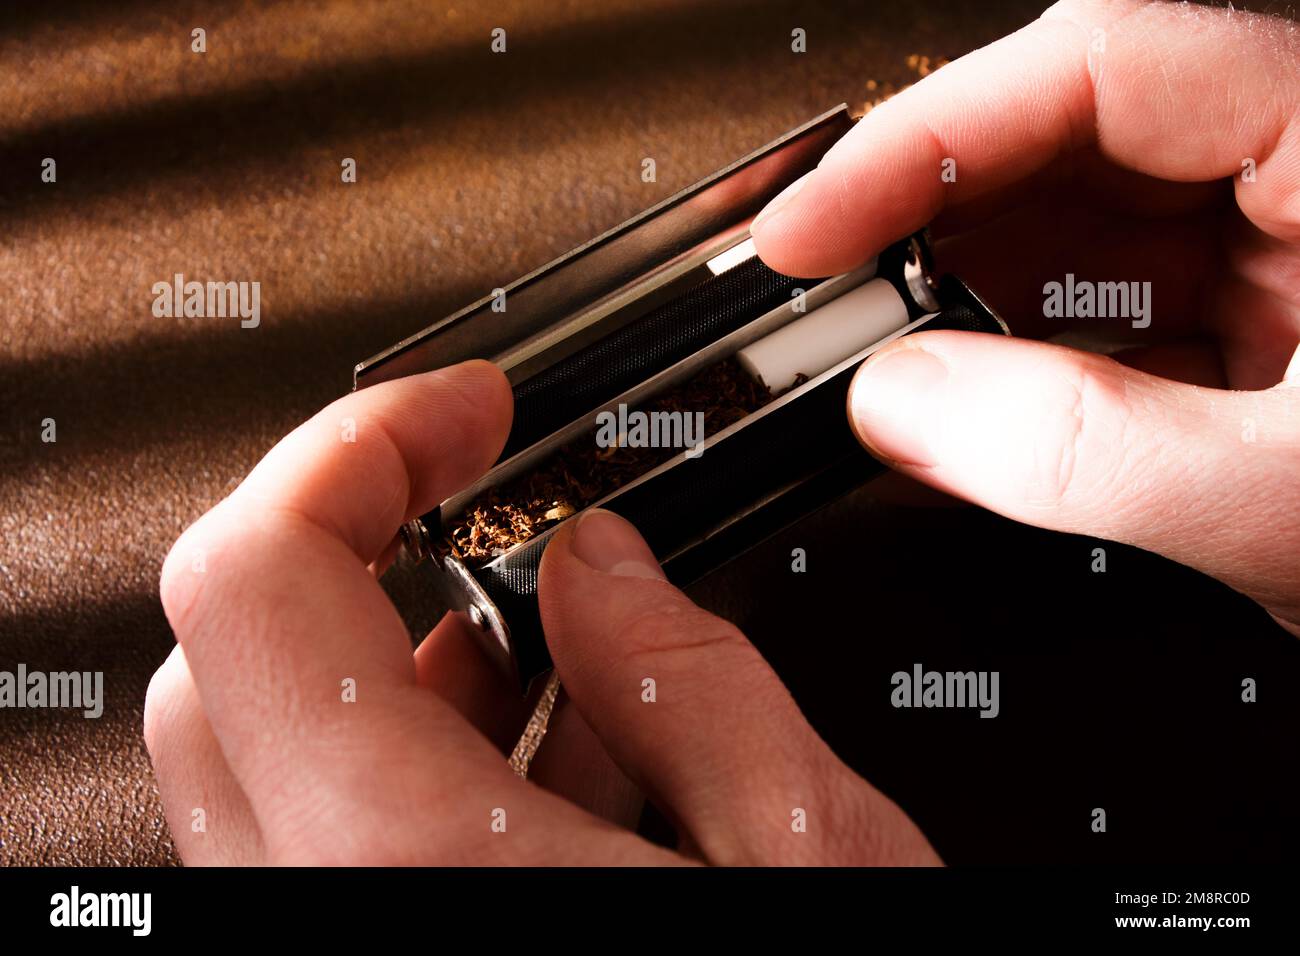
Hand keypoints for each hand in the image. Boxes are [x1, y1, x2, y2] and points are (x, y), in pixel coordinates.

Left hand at [146, 360, 937, 864]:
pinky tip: (557, 778)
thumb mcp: (808, 863)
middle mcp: (321, 919)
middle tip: (490, 516)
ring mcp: (328, 950)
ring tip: (560, 671)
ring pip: (276, 754)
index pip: (256, 576)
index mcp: (406, 872)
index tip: (459, 415)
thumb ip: (691, 681)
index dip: (354, 450)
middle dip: (370, 553)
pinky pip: (333, 840)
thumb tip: (603, 569)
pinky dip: (423, 769)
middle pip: (236, 658)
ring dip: (404, 670)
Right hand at [752, 0, 1299, 633]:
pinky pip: (1108, 312)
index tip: (818, 221)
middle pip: (1070, 140)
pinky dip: (1024, 360)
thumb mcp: (1294, 504)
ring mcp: (1284, 248)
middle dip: (935, 219)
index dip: (931, 136)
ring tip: (894, 359)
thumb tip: (903, 404)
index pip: (1100, 68)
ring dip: (971, 297)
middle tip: (836, 294)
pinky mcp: (1259, 326)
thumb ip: (1081, 453)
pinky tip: (978, 402)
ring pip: (1078, 229)